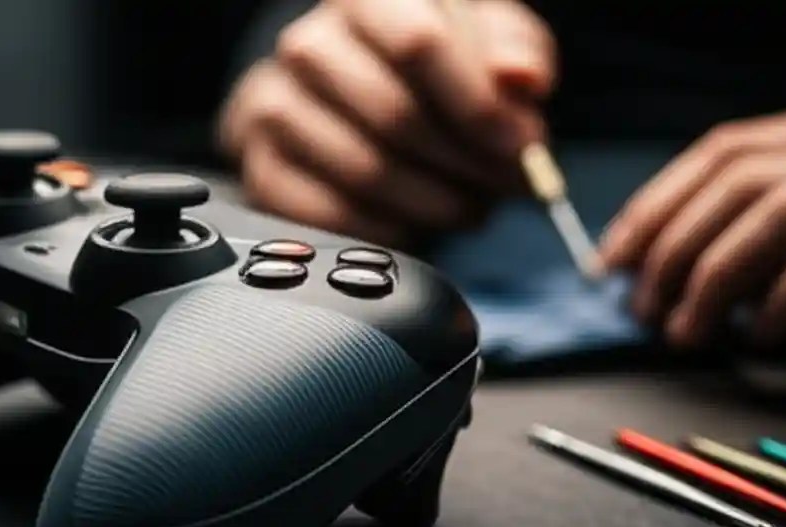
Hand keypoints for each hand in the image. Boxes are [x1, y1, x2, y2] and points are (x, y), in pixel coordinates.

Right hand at [217, 0, 555, 244]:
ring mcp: (275, 107)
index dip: (479, 105)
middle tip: (506, 187)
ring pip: (367, 171)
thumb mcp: (485, 39)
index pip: (420, 44)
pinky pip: (332, 215)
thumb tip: (520, 78)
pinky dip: (389, 229)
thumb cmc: (429, 65)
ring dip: (435, 202)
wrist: (345, 97)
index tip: (522, 148)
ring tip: (468, 205)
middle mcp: (308, 44)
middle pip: (396, 114)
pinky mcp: (263, 169)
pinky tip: (415, 219)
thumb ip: (513, 50)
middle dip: (467, 163)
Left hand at [600, 99, 785, 347]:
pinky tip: (760, 336)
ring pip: (774, 210)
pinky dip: (781, 302)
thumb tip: (676, 272)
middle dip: (672, 248)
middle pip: (737, 180)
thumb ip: (764, 222)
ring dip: (712, 278)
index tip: (612, 258)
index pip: (722, 153)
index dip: (655, 205)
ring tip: (685, 333)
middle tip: (642, 311)